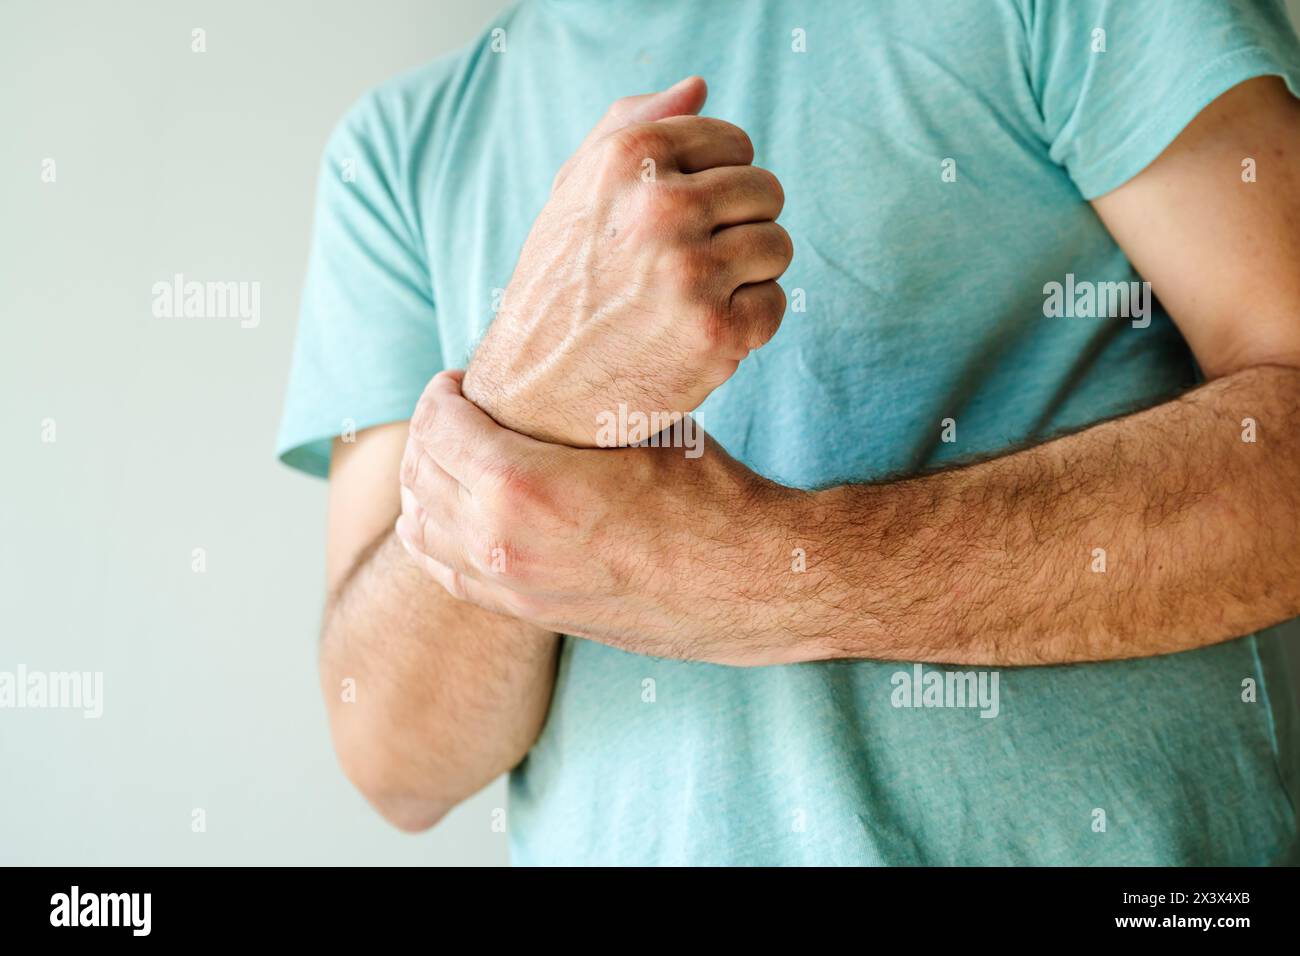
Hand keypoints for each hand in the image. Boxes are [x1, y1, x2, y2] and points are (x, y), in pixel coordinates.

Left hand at [396, 371, 814, 665]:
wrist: (747, 582)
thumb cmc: (705, 493)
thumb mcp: (633, 427)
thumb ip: (566, 411)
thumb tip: (532, 378)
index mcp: (522, 484)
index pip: (439, 425)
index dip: (442, 394)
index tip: (459, 381)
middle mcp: (502, 541)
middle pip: (422, 472)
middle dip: (430, 431)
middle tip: (456, 411)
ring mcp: (510, 584)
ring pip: (422, 526)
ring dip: (427, 482)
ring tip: (454, 455)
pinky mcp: (527, 611)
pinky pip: (446, 570)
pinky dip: (437, 533)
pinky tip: (460, 509)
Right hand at [461, 76, 792, 446]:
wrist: (537, 391)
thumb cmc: (561, 285)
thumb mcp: (574, 191)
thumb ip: (631, 126)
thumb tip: (699, 86)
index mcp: (628, 159)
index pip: (734, 142)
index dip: (717, 181)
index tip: (684, 218)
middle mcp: (661, 208)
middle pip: (766, 191)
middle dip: (738, 225)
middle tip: (690, 264)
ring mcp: (691, 273)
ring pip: (777, 246)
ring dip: (747, 274)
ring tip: (695, 295)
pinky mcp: (716, 332)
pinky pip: (775, 304)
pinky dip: (748, 323)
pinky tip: (700, 331)